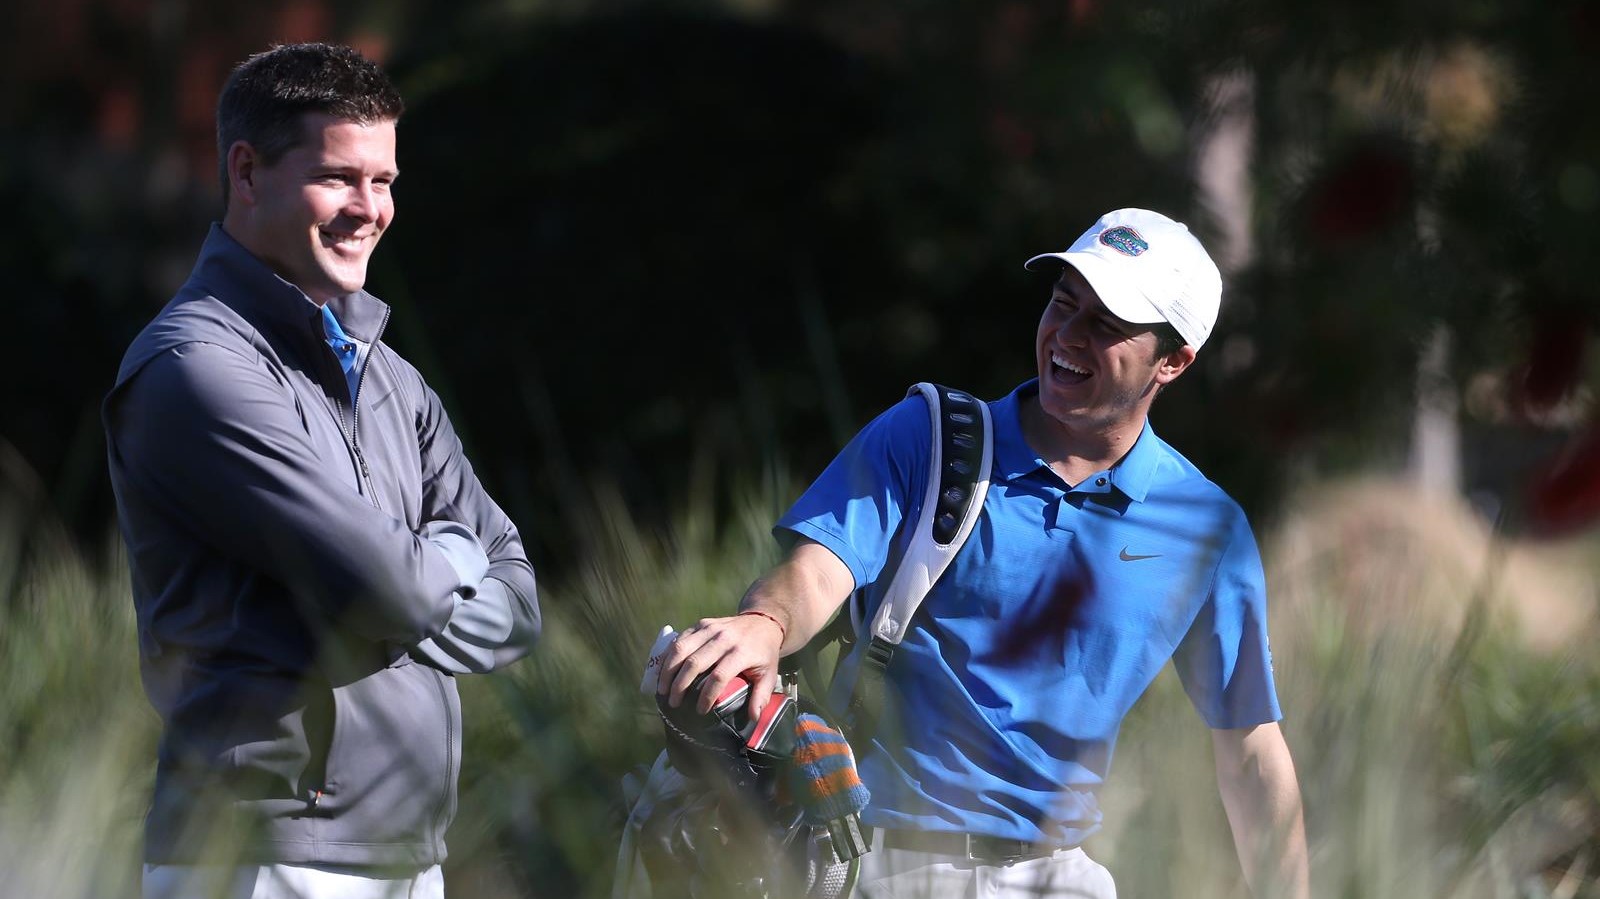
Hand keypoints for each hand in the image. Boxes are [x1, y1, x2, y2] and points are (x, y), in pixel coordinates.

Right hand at [656, 612, 784, 717]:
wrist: (762, 622)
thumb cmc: (764, 653)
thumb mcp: (769, 675)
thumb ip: (761, 697)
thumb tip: (753, 718)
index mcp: (742, 652)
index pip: (719, 676)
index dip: (707, 695)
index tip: (700, 710)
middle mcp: (724, 638)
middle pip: (695, 662)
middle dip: (680, 685)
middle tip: (673, 703)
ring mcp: (711, 628)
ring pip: (682, 648)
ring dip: (668, 670)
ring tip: (663, 689)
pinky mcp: (702, 623)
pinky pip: (680, 638)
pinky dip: (669, 655)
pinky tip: (663, 671)